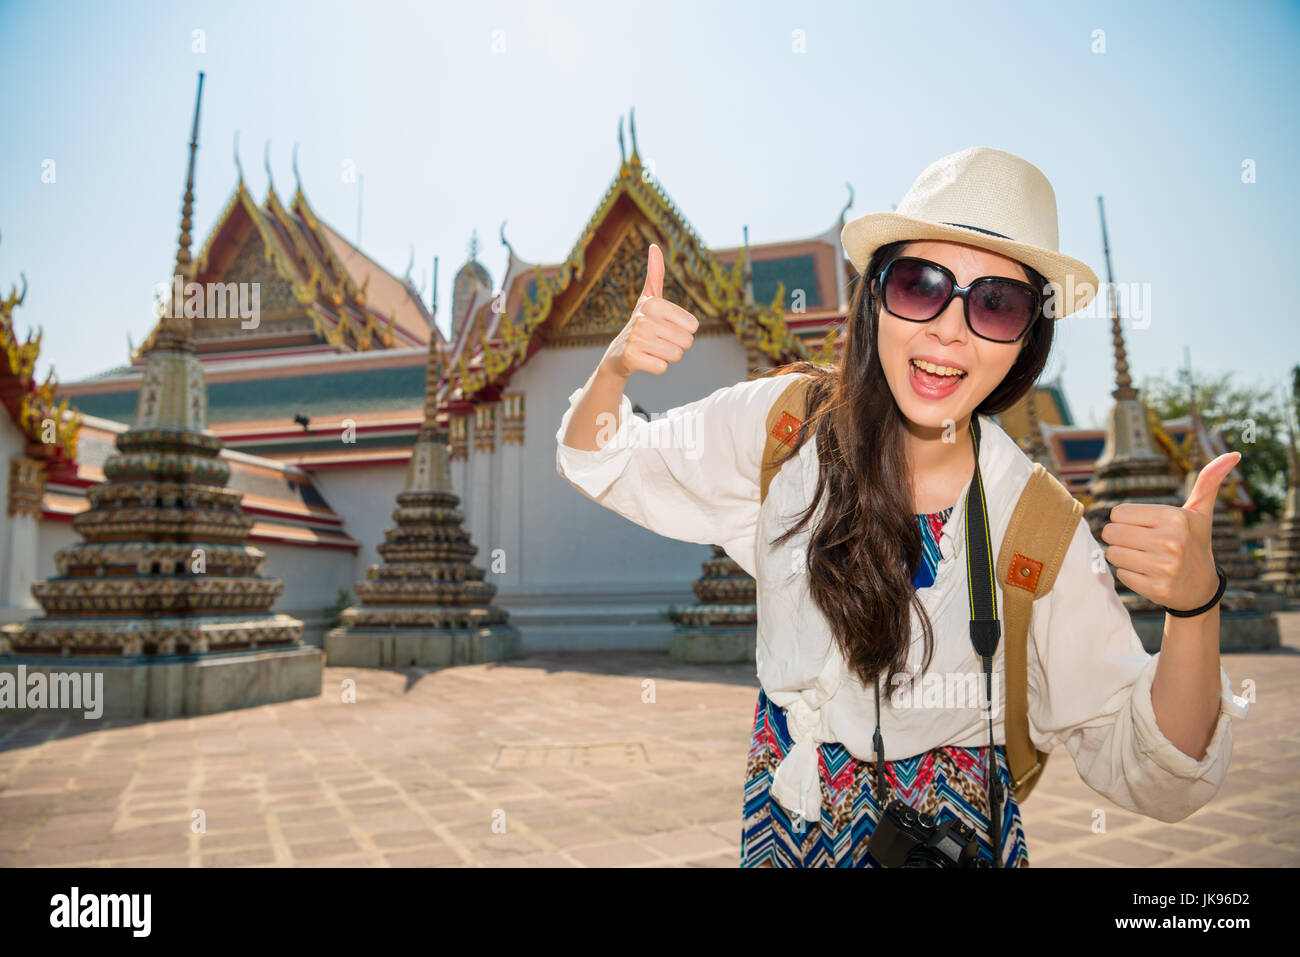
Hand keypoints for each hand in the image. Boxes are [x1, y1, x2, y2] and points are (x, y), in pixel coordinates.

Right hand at [599, 243, 698, 377]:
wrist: (618, 353)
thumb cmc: (641, 323)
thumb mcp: (649, 298)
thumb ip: (655, 274)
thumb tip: (654, 246)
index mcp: (653, 304)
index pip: (693, 326)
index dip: (684, 331)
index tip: (666, 327)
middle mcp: (643, 319)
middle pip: (686, 342)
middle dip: (677, 345)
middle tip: (659, 341)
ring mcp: (636, 339)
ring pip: (675, 355)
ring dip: (667, 356)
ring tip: (652, 349)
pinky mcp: (631, 359)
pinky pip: (662, 368)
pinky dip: (656, 367)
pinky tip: (645, 360)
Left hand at [1100, 451, 1241, 612]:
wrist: (1201, 588)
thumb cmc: (1194, 542)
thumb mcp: (1200, 513)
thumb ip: (1207, 482)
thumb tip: (1233, 454)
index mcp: (1176, 518)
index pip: (1119, 513)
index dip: (1126, 520)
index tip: (1143, 526)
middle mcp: (1171, 541)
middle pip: (1111, 532)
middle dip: (1120, 537)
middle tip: (1140, 543)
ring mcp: (1164, 567)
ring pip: (1113, 554)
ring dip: (1123, 556)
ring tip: (1144, 557)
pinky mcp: (1156, 588)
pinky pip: (1120, 575)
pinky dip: (1129, 574)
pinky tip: (1148, 573)